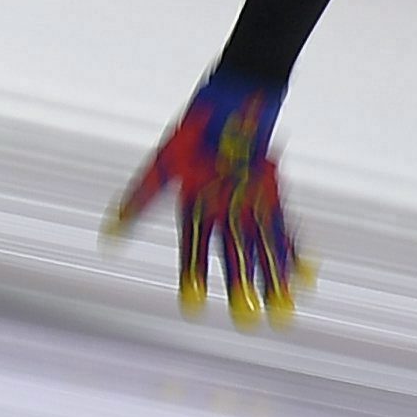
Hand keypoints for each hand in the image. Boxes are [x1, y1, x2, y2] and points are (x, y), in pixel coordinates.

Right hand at [105, 74, 310, 326]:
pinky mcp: (272, 190)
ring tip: (283, 313)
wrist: (238, 94)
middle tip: (248, 322)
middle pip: (232, 253)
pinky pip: (285, 225)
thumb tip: (109, 235)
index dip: (192, 275)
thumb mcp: (165, 162)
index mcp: (191, 202)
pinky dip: (294, 250)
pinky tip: (307, 275)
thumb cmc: (196, 125)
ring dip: (273, 278)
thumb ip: (140, 199)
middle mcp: (221, 208)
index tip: (192, 309)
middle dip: (241, 285)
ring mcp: (248, 200)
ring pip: (261, 246)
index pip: (191, 246)